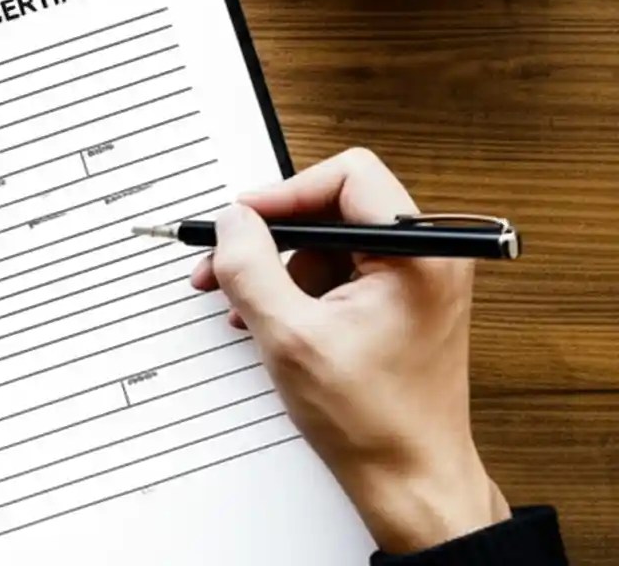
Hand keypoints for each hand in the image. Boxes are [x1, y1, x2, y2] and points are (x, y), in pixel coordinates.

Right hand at [191, 148, 509, 553]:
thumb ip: (251, 267)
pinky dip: (298, 290)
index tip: (243, 221)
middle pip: (334, 207)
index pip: (348, 175)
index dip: (284, 193)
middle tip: (226, 260)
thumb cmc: (372, 421)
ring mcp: (416, 280)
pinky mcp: (400, 302)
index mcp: (418, 252)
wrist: (409, 479)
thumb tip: (231, 222)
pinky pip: (338, 273)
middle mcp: (426, 256)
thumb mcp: (289, 336)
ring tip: (246, 307)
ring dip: (279, 269)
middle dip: (272, 237)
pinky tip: (270, 319)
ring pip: (329, 242)